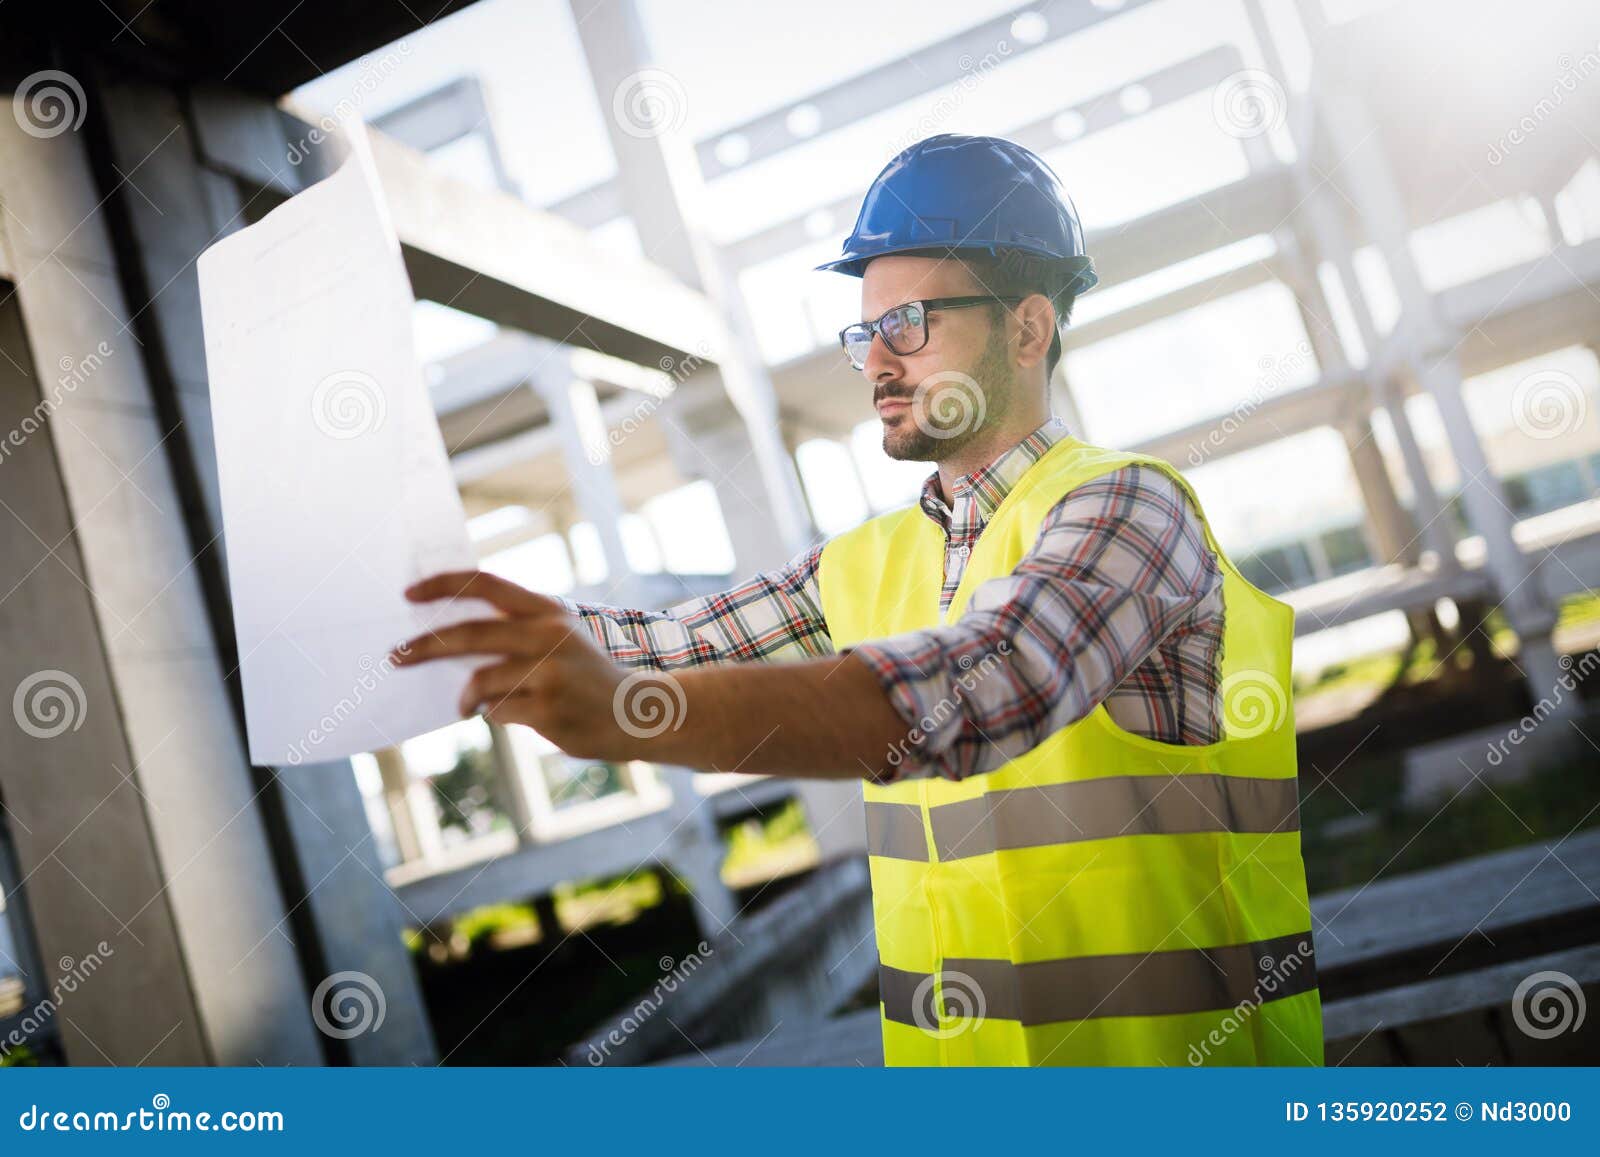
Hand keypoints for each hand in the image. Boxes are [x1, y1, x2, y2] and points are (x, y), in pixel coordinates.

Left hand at [389, 571, 633, 759]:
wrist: (637, 713)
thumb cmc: (584, 676)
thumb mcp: (559, 638)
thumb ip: (515, 631)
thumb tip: (447, 637)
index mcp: (548, 611)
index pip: (486, 585)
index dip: (443, 585)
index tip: (409, 595)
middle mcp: (550, 635)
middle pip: (469, 634)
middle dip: (424, 646)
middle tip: (396, 657)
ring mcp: (550, 674)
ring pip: (480, 680)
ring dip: (465, 697)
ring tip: (465, 706)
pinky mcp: (549, 710)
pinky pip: (498, 712)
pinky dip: (496, 715)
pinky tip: (516, 715)